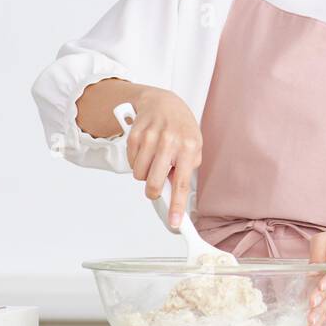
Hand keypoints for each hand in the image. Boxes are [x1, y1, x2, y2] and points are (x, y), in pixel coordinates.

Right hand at [121, 86, 202, 230]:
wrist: (163, 102)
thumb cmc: (181, 128)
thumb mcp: (194, 145)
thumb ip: (188, 168)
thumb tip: (176, 192)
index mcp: (189, 147)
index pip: (182, 183)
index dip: (177, 206)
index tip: (175, 223)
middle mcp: (170, 142)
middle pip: (154, 182)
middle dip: (153, 191)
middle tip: (156, 186)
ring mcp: (150, 138)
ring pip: (139, 175)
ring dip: (145, 174)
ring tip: (154, 160)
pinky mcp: (134, 135)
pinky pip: (131, 163)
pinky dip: (137, 162)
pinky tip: (146, 151)